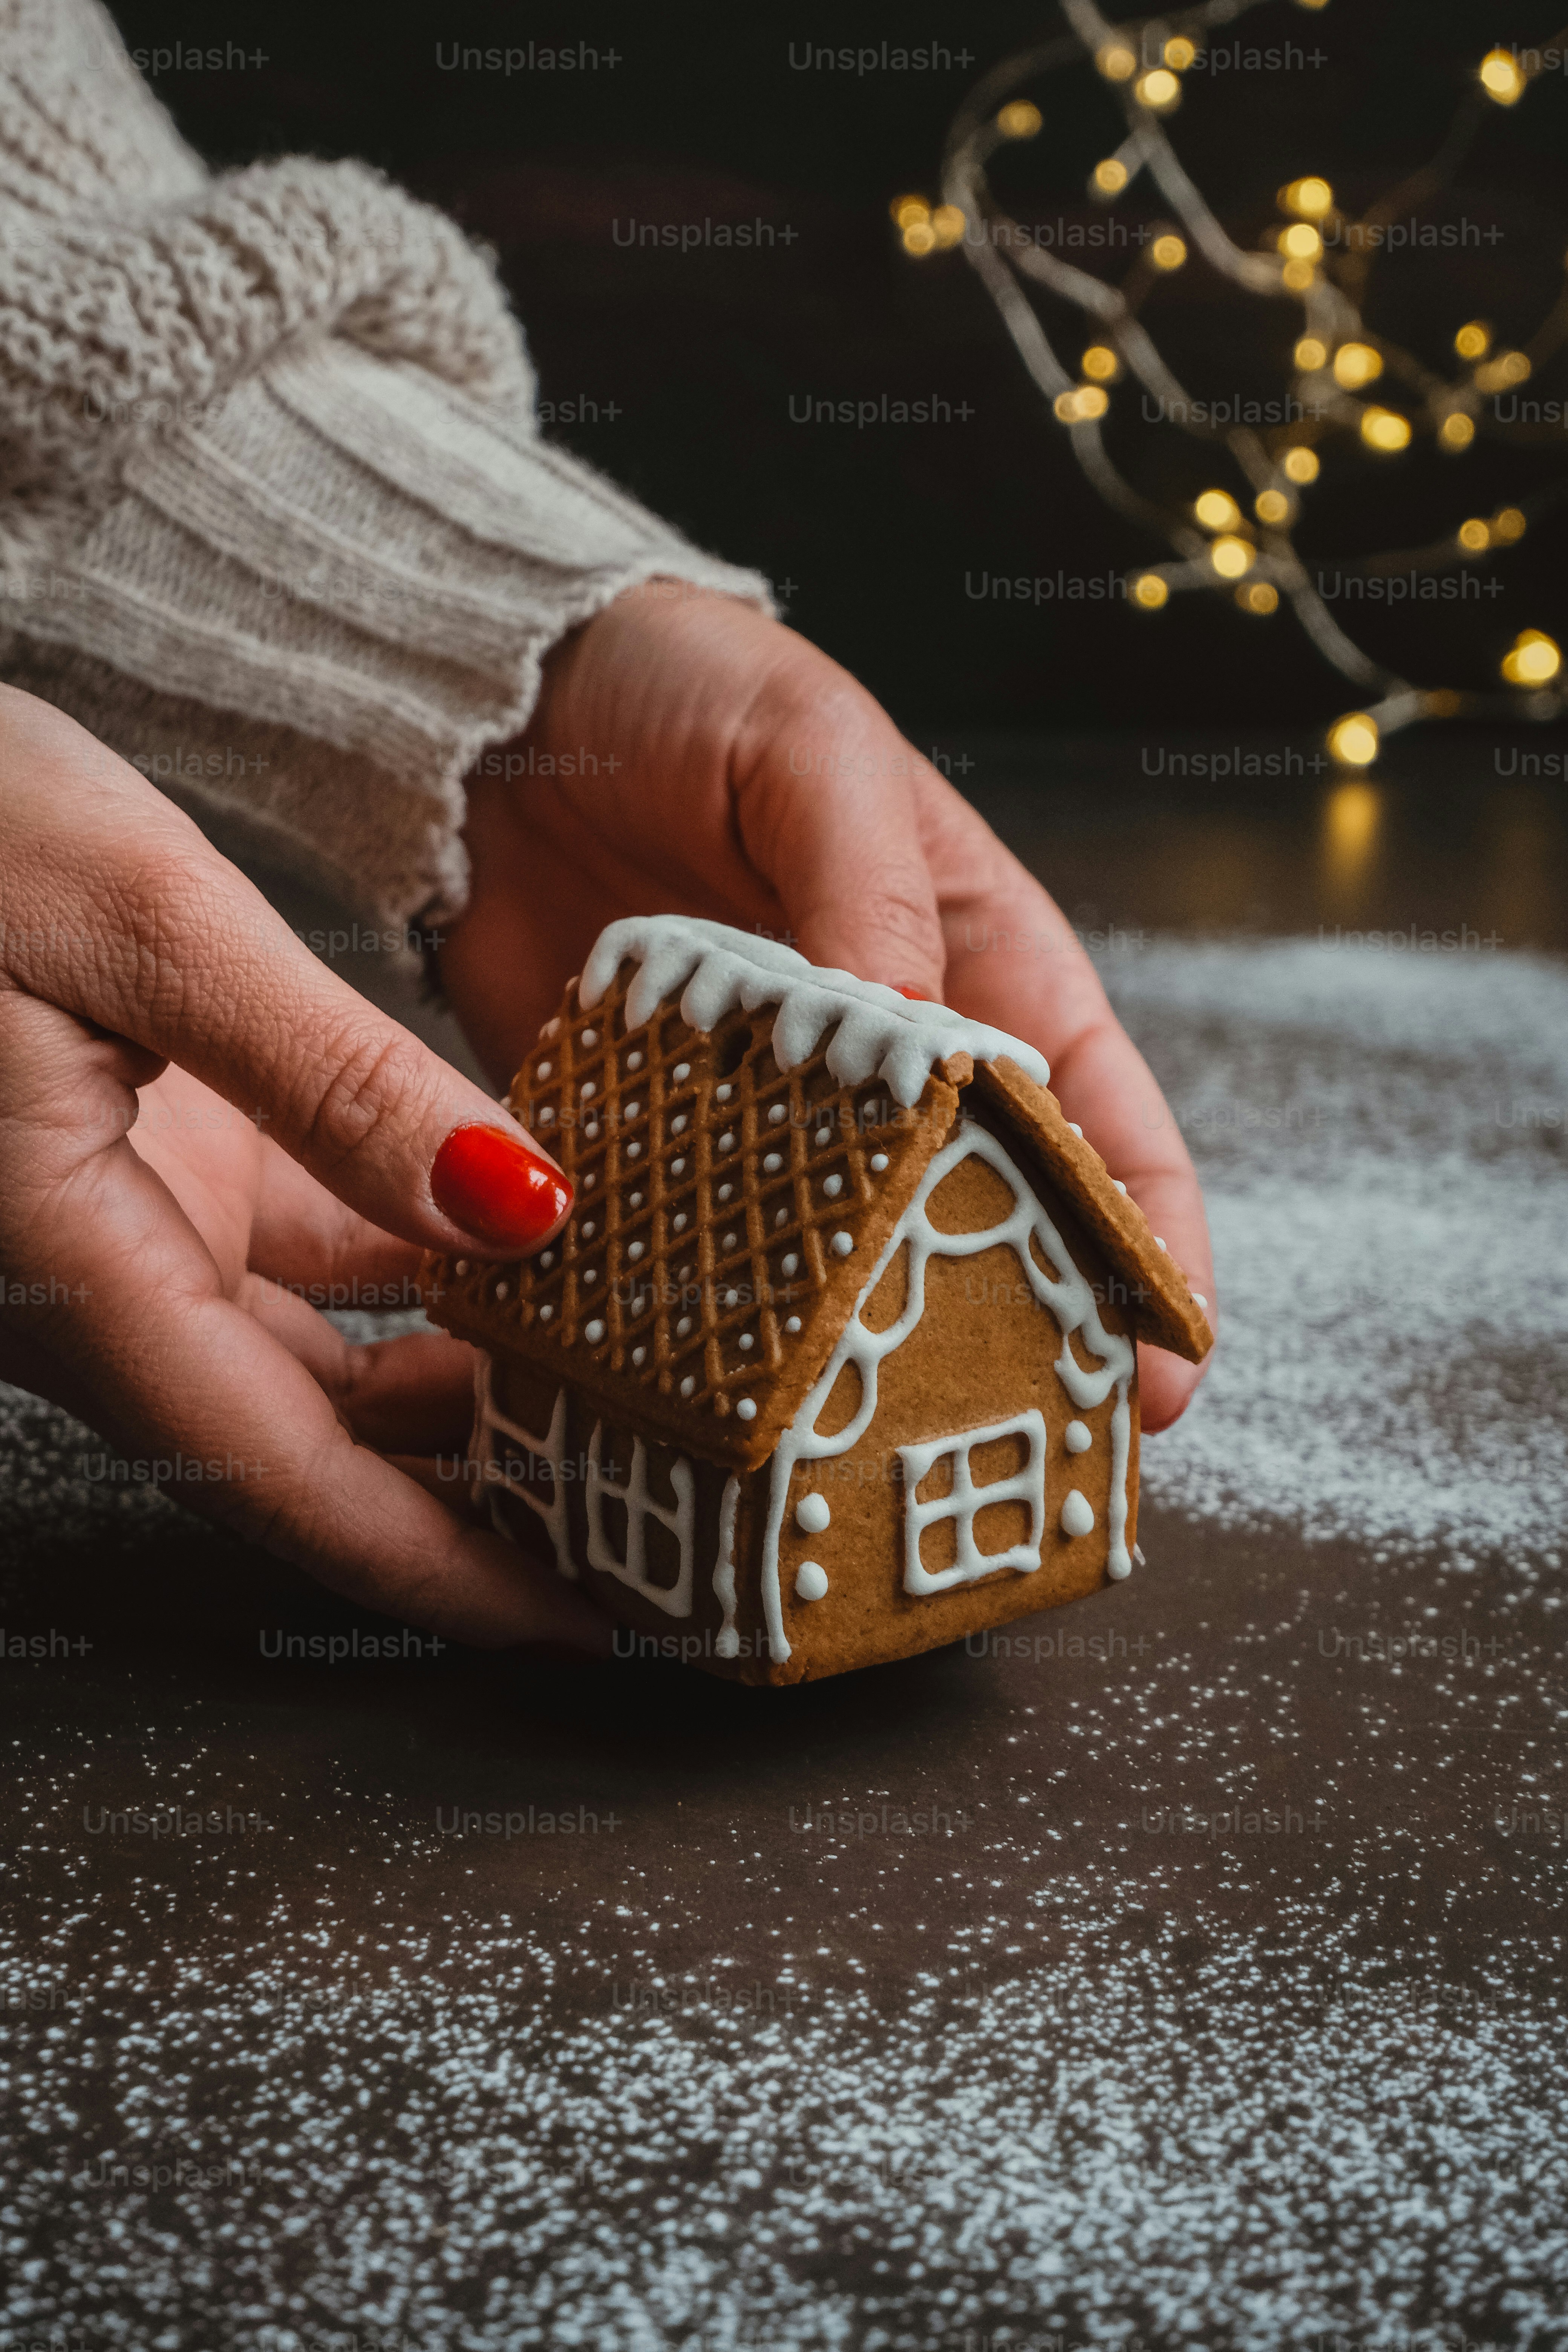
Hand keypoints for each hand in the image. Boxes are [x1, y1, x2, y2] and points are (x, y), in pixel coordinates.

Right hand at [0, 684, 603, 1650]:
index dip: (448, 1567)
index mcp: (69, 1265)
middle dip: (476, 1499)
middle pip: (312, 1449)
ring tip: (621, 1394)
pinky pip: (294, 1268)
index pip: (290, 1481)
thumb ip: (333, 1080)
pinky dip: (413, 1274)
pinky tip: (524, 1252)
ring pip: (311, 1366)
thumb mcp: (139, 920)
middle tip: (644, 1510)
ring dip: (458, 1390)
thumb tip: (516, 1207)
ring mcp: (116, 1234)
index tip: (591, 1617)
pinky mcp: (145, 1167)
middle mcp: (88, 1285)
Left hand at [439, 583, 1215, 1430]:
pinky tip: (709, 1383)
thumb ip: (870, 898)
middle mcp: (886, 1063)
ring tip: (876, 1457)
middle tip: (1028, 1447)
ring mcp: (767, 1113)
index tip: (1165, 1370)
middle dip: (1020, 1336)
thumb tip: (920, 1049)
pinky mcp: (653, 1135)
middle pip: (988, 1224)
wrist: (497, 700)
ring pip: (845, 1259)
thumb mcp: (814, 758)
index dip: (1149, 1249)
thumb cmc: (691, 691)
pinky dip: (706, 1312)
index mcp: (978, 965)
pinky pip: (695, 1241)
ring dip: (862, 1352)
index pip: (1101, 1125)